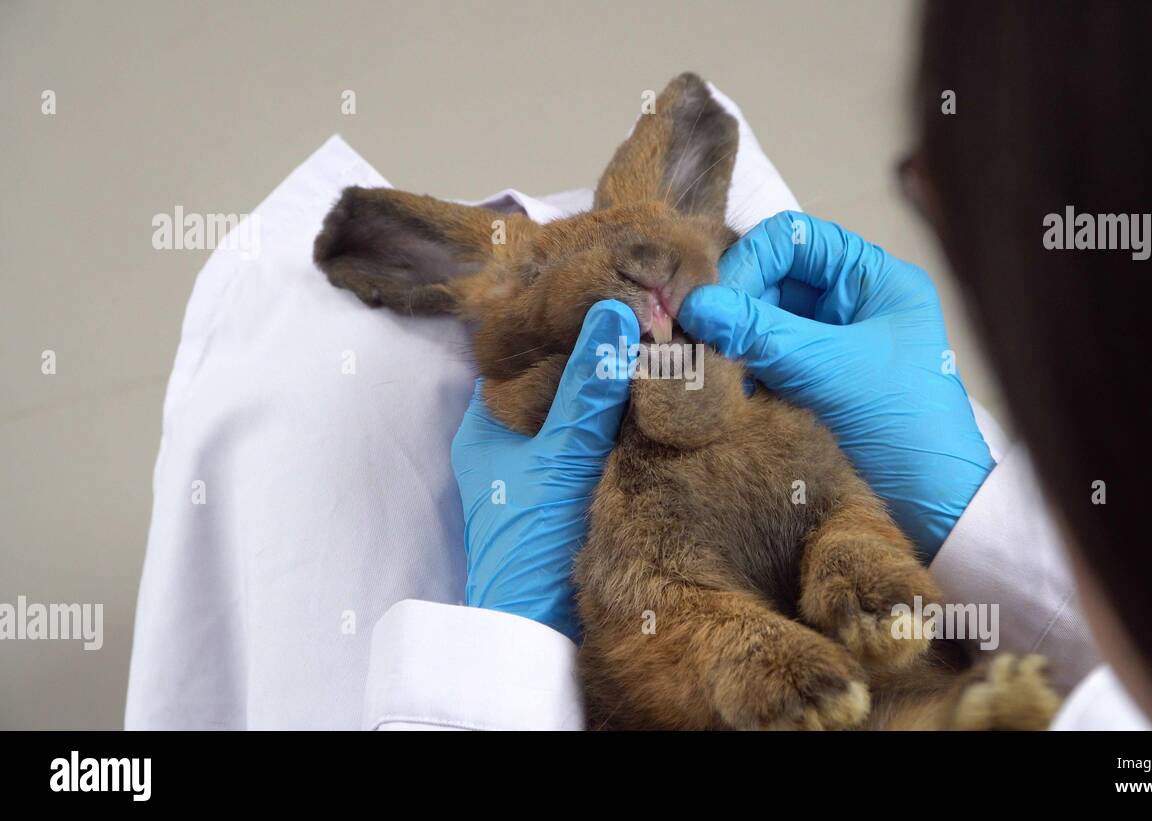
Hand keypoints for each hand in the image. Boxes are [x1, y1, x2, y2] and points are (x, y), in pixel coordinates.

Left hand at [451, 300, 638, 640]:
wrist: (542, 626)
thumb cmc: (535, 538)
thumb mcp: (565, 453)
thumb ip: (590, 385)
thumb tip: (614, 311)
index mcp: (488, 422)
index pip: (523, 349)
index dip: (563, 316)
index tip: (609, 287)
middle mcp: (508, 440)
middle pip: (555, 375)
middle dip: (595, 346)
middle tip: (646, 309)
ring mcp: (540, 467)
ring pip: (578, 406)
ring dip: (612, 382)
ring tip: (658, 339)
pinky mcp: (570, 490)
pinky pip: (596, 437)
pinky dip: (620, 417)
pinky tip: (655, 396)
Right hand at [678, 211, 992, 560]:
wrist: (936, 510)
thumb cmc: (906, 431)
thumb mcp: (831, 372)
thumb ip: (762, 333)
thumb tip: (696, 304)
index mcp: (875, 280)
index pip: (794, 240)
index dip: (748, 263)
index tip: (713, 303)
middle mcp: (853, 303)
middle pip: (772, 278)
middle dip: (734, 304)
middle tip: (697, 335)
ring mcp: (833, 343)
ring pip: (762, 321)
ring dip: (734, 340)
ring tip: (710, 364)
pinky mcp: (815, 383)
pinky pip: (765, 360)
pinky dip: (743, 370)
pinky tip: (729, 389)